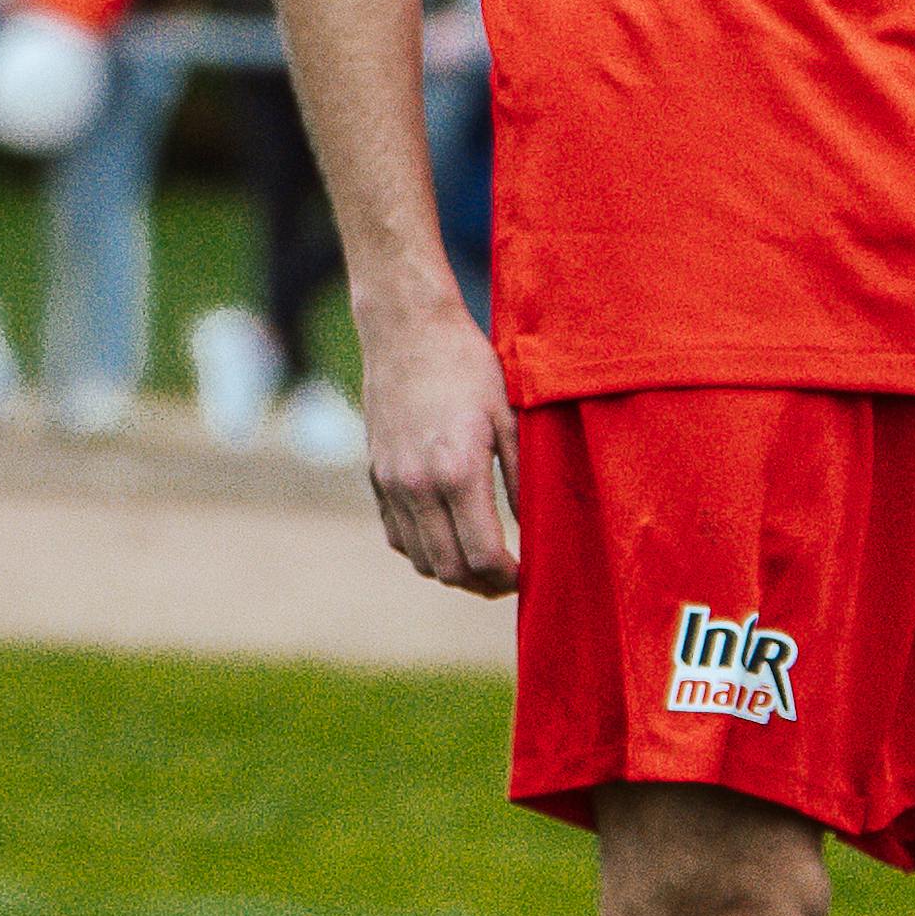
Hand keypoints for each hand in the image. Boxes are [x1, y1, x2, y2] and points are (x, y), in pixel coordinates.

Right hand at [354, 288, 520, 601]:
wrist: (406, 330)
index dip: (510, 579)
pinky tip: (449, 537)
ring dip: (453, 572)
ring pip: (420, 560)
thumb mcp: (510, 417)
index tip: (531, 575)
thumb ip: (524, 480)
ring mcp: (390, 483)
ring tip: (484, 562)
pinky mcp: (375, 476)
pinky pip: (396, 536)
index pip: (482, 556)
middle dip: (484, 585)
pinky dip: (424, 550)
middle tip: (512, 578)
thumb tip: (539, 531)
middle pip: (448, 569)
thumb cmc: (467, 366)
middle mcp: (416, 486)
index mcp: (456, 471)